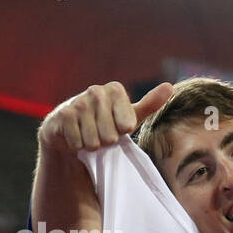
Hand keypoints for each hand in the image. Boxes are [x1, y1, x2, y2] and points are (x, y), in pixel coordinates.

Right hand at [38, 81, 174, 152]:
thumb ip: (150, 104)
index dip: (122, 132)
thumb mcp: (130, 115)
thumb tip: (170, 87)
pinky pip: (78, 142)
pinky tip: (76, 136)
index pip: (127, 124)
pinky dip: (78, 145)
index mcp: (114, 89)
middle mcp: (95, 91)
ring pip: (94, 141)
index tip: (118, 127)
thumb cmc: (106, 123)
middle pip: (111, 135)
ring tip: (89, 136)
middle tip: (101, 134)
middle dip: (107, 141)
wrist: (72, 131)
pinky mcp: (62, 115)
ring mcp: (77, 102)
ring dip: (93, 145)